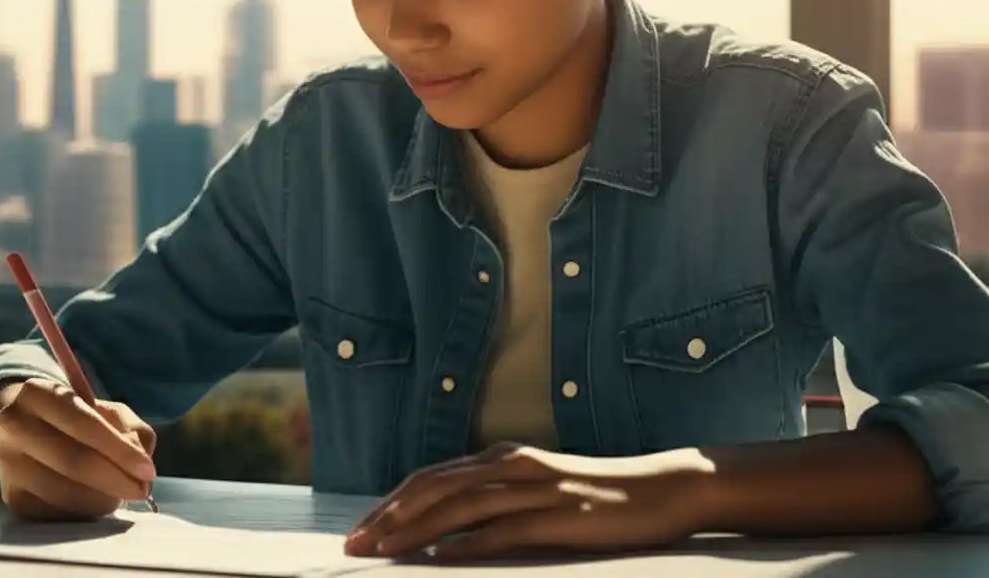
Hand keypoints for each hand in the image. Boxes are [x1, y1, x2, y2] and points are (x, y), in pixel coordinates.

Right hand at [0, 377, 157, 520]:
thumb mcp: (106, 411)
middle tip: (142, 489)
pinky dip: (86, 511)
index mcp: (37, 393)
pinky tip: (96, 501)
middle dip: (116, 479)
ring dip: (103, 499)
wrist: (27, 435)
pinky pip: (56, 513)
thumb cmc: (76, 420)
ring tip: (120, 493)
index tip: (147, 469)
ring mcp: (7, 464)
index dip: (118, 449)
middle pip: (72, 460)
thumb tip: (140, 465)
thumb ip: (131, 430)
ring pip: (65, 492)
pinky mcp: (11, 497)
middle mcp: (14, 426)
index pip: (81, 422)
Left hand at [344, 442, 716, 560]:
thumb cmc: (600, 495)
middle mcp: (511, 466)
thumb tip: (447, 532)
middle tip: (354, 547)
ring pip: (460, 506)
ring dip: (416, 530)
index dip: (390, 504)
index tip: (360, 532)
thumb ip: (496, 502)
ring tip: (383, 552)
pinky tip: (442, 560)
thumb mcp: (539, 489)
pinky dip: (469, 544)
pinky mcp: (561, 515)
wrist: (665, 487)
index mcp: (502, 458)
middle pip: (434, 488)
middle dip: (389, 517)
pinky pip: (506, 530)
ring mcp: (536, 489)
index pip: (430, 478)